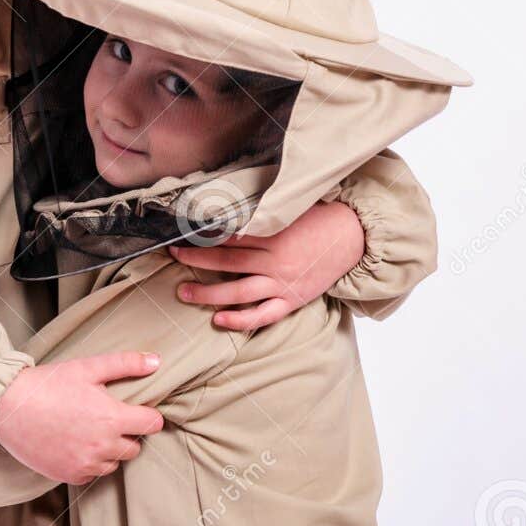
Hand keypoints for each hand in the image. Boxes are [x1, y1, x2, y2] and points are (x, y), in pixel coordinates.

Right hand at [0, 353, 164, 484]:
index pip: (153, 425)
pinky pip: (93, 474)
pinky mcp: (69, 475)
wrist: (9, 407)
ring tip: (91, 431)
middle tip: (109, 419)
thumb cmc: (50, 384)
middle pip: (135, 447)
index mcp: (112, 418)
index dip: (149, 416)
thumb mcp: (89, 367)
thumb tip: (157, 361)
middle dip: (128, 434)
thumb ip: (126, 364)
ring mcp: (86, 464)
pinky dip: (90, 463)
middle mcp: (103, 446)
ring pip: (114, 463)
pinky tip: (77, 445)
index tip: (139, 411)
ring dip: (110, 451)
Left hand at [169, 199, 364, 330]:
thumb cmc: (320, 219)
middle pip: (227, 261)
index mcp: (274, 233)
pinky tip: (219, 319)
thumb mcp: (291, 208)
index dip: (204, 235)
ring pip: (238, 291)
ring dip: (208, 292)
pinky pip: (262, 315)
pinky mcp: (291, 300)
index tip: (182, 233)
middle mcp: (275, 260)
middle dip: (196, 259)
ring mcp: (283, 283)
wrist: (353, 238)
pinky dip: (240, 320)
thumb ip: (262, 210)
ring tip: (184, 291)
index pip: (229, 235)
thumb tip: (229, 205)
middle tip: (173, 257)